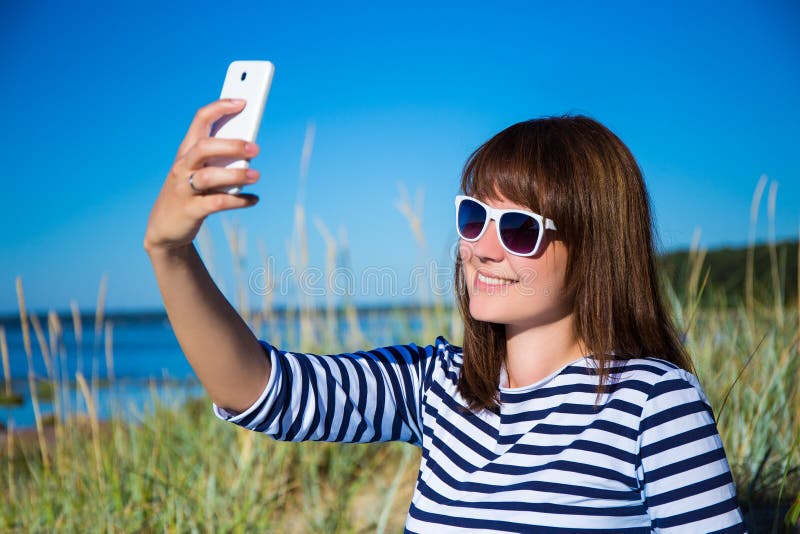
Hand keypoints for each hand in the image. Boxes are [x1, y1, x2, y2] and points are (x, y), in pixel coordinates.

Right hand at [143, 98, 260, 253]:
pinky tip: (253, 200)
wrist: (164, 228)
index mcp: (186, 151)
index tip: (242, 101)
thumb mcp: (200, 172)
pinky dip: (238, 201)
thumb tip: (251, 149)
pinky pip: (217, 203)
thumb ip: (220, 159)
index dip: (220, 107)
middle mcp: (182, 166)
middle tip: (256, 147)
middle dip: (231, 144)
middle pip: (204, 147)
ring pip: (209, 176)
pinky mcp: (190, 210)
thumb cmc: (189, 193)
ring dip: (236, 175)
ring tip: (256, 175)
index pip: (200, 120)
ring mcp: (184, 188)